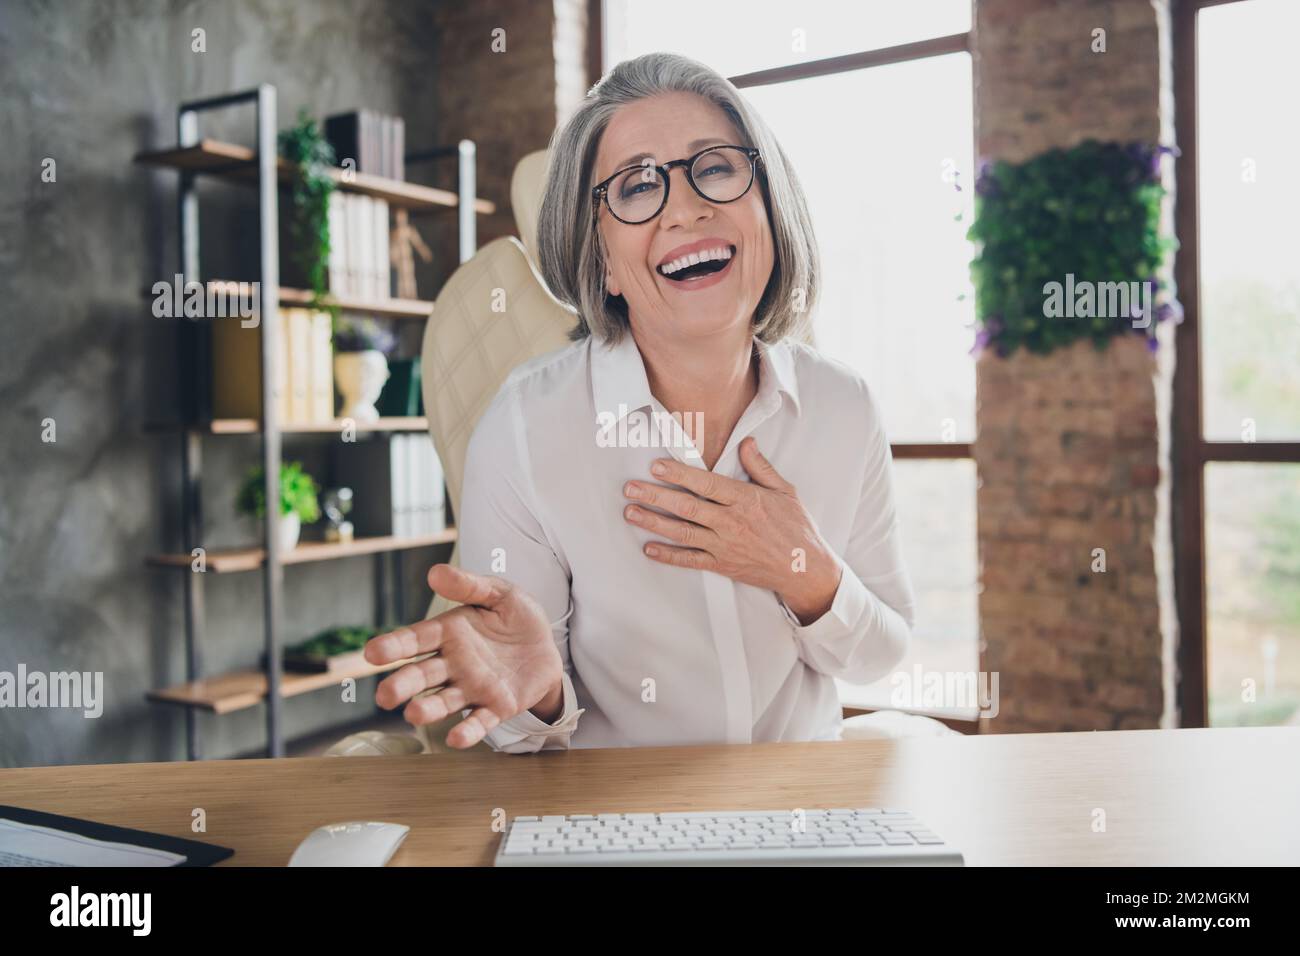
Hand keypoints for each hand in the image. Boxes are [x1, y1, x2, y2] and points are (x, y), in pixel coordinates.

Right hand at [365, 564, 561, 748]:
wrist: (547, 646)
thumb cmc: (516, 617)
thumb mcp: (499, 593)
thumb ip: (469, 585)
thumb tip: (435, 572)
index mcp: (449, 632)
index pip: (416, 638)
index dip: (394, 645)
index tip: (371, 653)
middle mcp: (453, 663)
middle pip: (422, 674)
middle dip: (402, 685)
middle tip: (385, 695)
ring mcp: (472, 688)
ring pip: (444, 701)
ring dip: (428, 709)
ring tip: (413, 714)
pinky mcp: (495, 707)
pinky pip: (479, 721)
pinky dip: (468, 731)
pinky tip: (457, 738)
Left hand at [622, 437, 841, 624]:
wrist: (805, 568)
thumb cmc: (796, 527)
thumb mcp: (785, 491)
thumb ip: (761, 467)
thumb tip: (747, 443)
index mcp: (745, 500)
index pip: (705, 483)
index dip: (678, 473)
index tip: (656, 466)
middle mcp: (731, 522)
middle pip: (686, 506)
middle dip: (655, 496)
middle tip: (630, 487)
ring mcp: (724, 545)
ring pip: (682, 532)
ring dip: (653, 522)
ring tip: (630, 512)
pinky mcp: (722, 565)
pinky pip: (690, 560)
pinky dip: (668, 555)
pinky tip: (649, 548)